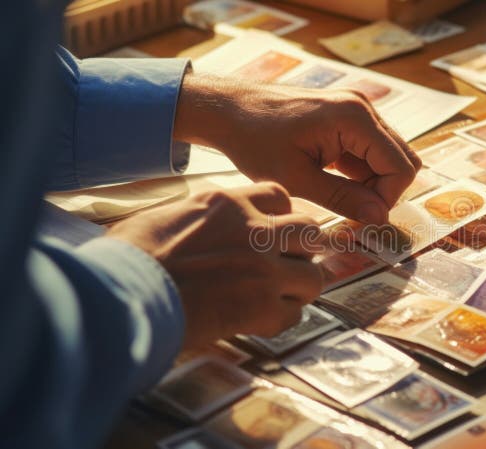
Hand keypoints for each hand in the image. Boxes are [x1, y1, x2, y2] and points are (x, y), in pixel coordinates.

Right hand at [106, 182, 323, 349]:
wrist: (124, 296)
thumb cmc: (129, 258)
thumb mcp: (165, 217)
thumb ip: (199, 218)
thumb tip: (198, 225)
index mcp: (227, 203)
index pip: (278, 195)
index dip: (281, 215)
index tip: (272, 230)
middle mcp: (254, 231)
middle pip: (309, 230)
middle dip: (302, 249)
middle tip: (284, 264)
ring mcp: (264, 269)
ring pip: (313, 275)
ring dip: (299, 288)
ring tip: (277, 297)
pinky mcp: (263, 308)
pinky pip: (294, 315)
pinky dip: (281, 320)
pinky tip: (259, 322)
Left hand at [172, 74, 420, 224]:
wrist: (229, 110)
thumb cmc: (254, 140)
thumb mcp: (295, 179)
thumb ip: (342, 199)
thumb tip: (379, 218)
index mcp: (354, 118)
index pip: (399, 166)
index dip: (387, 199)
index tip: (361, 220)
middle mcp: (362, 108)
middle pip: (401, 159)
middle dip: (383, 192)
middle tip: (352, 212)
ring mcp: (356, 110)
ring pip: (388, 157)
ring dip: (372, 183)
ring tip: (337, 197)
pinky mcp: (347, 117)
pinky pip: (371, 150)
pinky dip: (360, 173)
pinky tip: (331, 181)